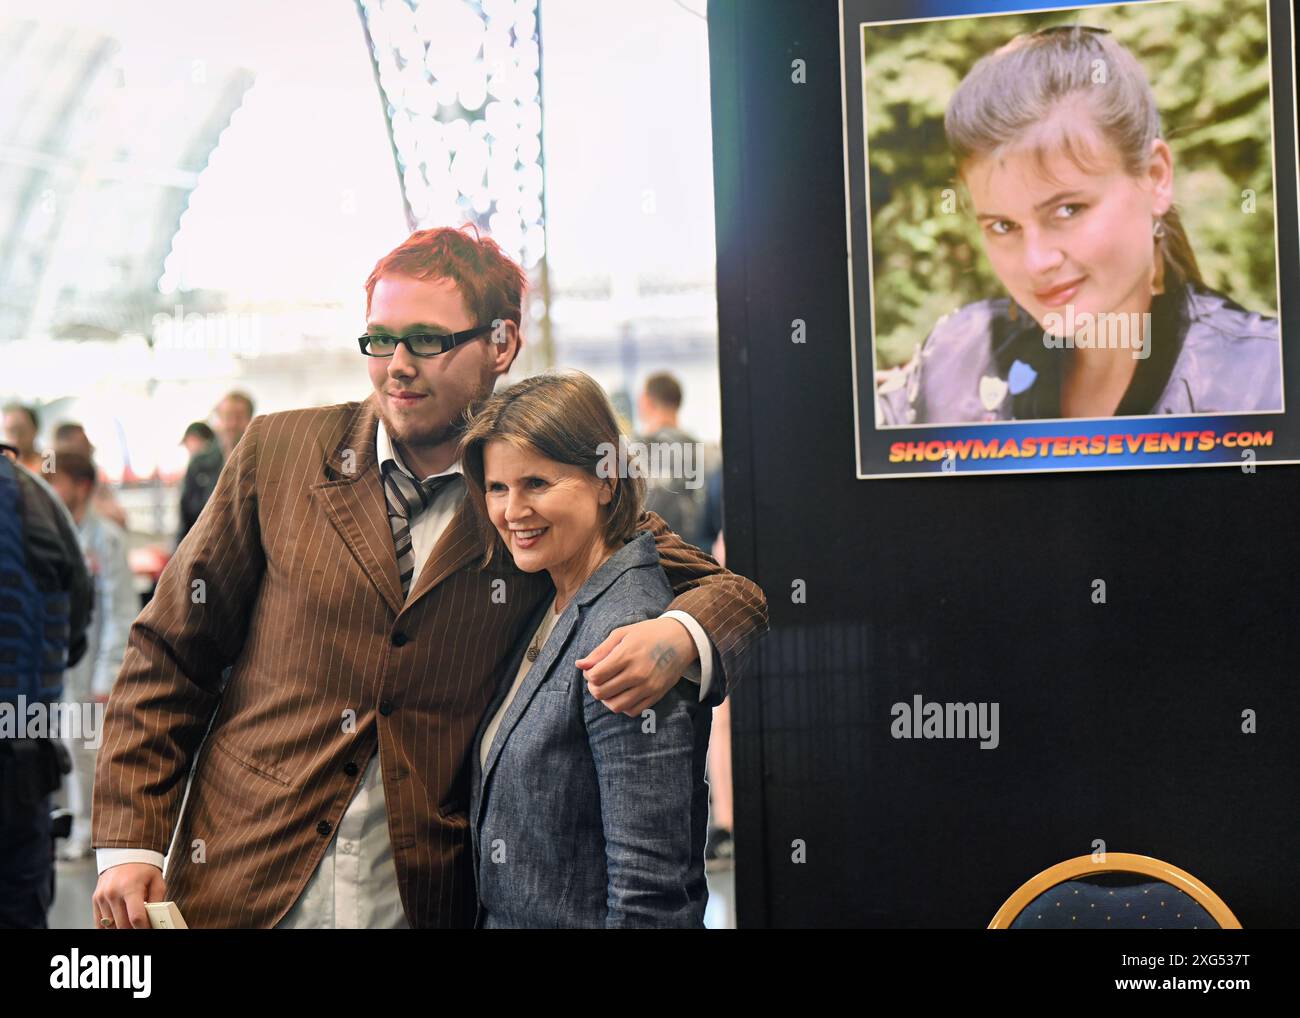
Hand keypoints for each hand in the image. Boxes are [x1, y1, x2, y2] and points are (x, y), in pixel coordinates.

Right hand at [93, 863, 164, 929]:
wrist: (125, 854)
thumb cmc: (143, 868)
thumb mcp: (157, 880)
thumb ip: (157, 900)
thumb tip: (156, 917)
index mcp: (130, 887)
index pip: (136, 917)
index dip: (143, 927)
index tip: (148, 927)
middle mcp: (113, 893)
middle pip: (122, 924)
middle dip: (133, 928)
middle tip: (141, 925)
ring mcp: (102, 896)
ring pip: (110, 925)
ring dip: (121, 926)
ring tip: (131, 920)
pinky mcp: (96, 899)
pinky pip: (99, 922)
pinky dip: (109, 925)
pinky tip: (119, 921)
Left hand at [576, 616, 696, 716]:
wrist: (682, 638)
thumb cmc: (649, 632)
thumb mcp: (622, 634)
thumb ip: (600, 651)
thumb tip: (580, 665)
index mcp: (627, 655)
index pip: (596, 676)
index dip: (589, 675)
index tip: (593, 669)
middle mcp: (638, 673)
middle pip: (602, 693)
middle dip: (594, 687)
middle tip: (598, 679)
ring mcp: (648, 686)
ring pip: (616, 706)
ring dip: (606, 699)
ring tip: (609, 688)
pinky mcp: (657, 695)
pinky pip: (633, 711)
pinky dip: (623, 706)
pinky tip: (623, 694)